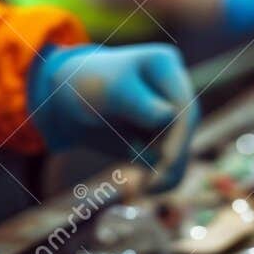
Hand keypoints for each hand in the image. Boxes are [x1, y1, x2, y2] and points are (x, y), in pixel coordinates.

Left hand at [27, 43, 198, 190]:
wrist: (68, 102)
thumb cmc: (86, 85)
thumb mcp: (108, 90)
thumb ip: (138, 102)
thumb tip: (170, 116)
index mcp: (164, 65)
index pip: (183, 103)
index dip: (179, 134)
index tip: (165, 160)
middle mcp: (174, 89)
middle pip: (185, 129)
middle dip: (172, 159)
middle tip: (154, 185)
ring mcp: (171, 114)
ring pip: (180, 149)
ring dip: (165, 172)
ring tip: (143, 188)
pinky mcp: (162, 137)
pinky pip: (169, 163)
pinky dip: (160, 178)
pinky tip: (144, 188)